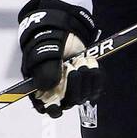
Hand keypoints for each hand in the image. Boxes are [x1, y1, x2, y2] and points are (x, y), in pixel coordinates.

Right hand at [18, 0, 103, 117]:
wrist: (65, 28)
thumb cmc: (48, 40)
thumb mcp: (43, 52)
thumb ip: (45, 70)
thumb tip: (47, 86)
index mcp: (40, 86)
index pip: (44, 107)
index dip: (51, 109)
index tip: (57, 107)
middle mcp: (57, 90)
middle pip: (68, 103)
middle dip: (73, 86)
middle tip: (72, 68)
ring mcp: (73, 87)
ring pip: (83, 96)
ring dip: (85, 78)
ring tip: (80, 61)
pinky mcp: (88, 82)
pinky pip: (96, 87)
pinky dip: (95, 75)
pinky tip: (90, 63)